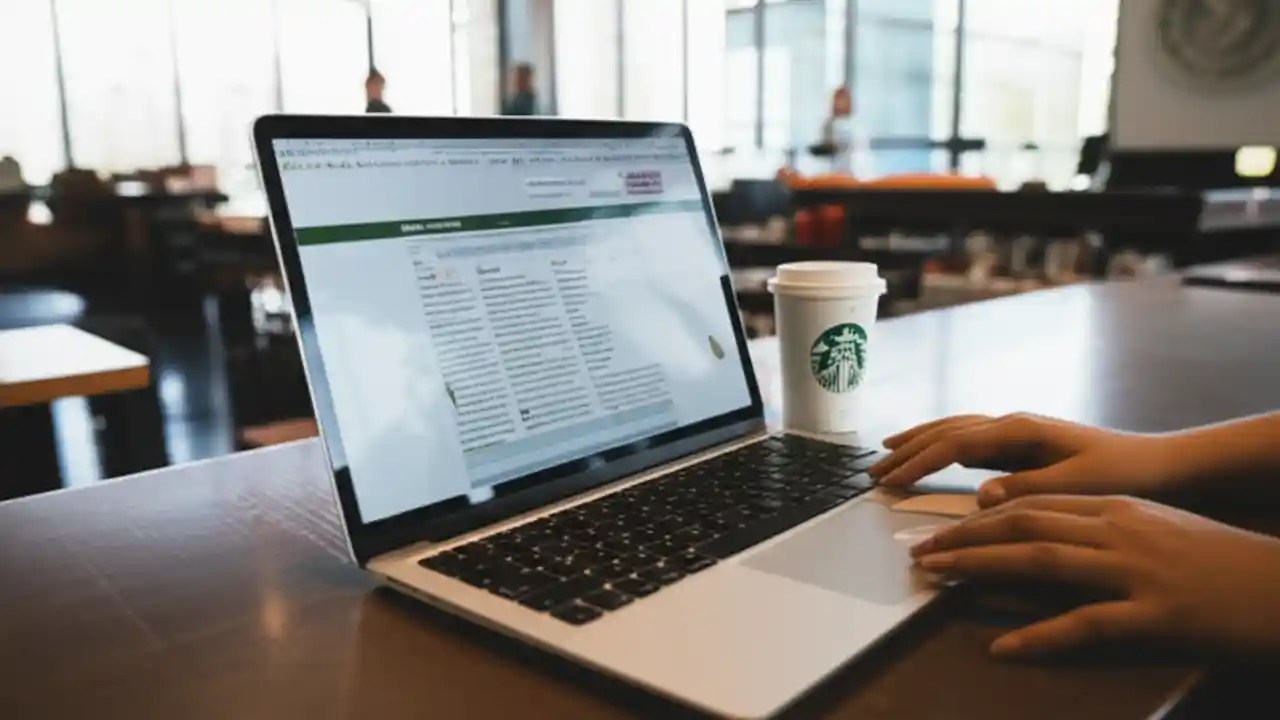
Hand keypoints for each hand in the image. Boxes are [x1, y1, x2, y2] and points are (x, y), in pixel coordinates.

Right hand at [869, 413, 1176, 507]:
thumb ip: (1027, 489)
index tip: (888, 481)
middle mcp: (1011, 424)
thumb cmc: (1121, 474)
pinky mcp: (1019, 443)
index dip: (918, 463)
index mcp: (1020, 431)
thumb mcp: (1076, 486)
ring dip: (918, 441)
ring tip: (887, 453)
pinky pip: (967, 440)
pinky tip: (931, 453)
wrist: (1157, 462)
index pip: (954, 444)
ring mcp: (1014, 431)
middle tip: (871, 472)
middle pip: (945, 432)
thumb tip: (979, 495)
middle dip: (906, 451)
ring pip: (953, 429)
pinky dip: (940, 445)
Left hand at [911, 495, 1279, 658]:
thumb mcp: (1155, 531)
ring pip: (1041, 562)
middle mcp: (1119, 530)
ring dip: (981, 567)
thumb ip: (1100, 530)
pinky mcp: (1156, 614)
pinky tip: (1003, 647)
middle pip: (1024, 525)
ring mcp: (1136, 570)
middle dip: (964, 537)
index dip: (979, 517)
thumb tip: (1046, 540)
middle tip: (919, 552)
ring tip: (937, 578)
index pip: (1032, 504)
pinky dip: (1039, 635)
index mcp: (1116, 508)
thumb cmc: (1220, 562)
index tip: (941, 529)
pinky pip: (1085, 625)